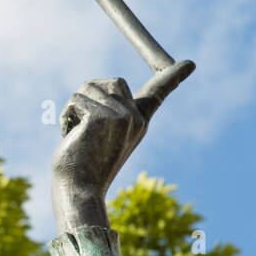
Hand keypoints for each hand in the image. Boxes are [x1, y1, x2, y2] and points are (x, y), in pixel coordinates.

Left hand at [51, 61, 192, 228]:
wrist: (80, 192)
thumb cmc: (84, 169)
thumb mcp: (103, 139)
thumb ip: (110, 115)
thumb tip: (108, 89)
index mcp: (139, 123)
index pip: (158, 93)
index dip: (173, 76)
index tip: (190, 63)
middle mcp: (135, 118)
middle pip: (110, 82)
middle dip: (89, 96)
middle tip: (82, 126)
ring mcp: (120, 117)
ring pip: (87, 87)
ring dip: (74, 108)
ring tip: (76, 135)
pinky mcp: (101, 117)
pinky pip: (75, 100)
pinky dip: (65, 117)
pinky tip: (71, 137)